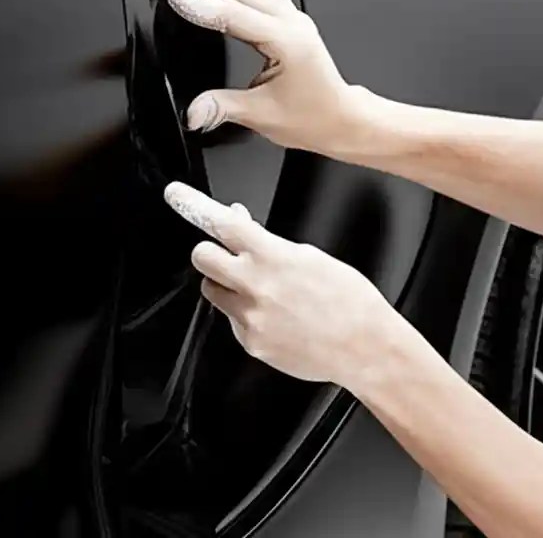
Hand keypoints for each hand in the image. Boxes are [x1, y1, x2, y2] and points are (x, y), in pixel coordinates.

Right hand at [163, 0, 361, 151]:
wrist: (341, 119)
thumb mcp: (263, 116)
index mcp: (288, 42)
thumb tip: (192, 111)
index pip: (234, 14)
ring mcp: (293, 17)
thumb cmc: (313, 117)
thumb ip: (223, 108)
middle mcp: (292, 23)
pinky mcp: (291, 19)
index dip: (200, 2)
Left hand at [163, 180, 398, 386]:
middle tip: (223, 254)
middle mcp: (255, 285)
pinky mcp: (250, 343)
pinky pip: (233, 321)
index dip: (196, 206)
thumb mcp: (312, 257)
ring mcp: (249, 317)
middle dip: (210, 251)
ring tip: (257, 290)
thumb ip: (272, 244)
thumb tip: (246, 229)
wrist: (365, 346)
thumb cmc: (349, 301)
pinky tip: (275, 318)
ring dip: (226, 285)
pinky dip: (246, 316)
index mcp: (272, 256)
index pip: (223, 224)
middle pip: (202, 257)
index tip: (177, 196)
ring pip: (212, 291)